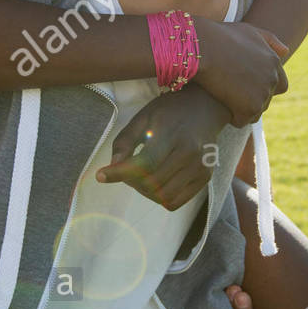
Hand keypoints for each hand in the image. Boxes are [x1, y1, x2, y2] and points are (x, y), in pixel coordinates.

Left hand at [96, 84, 232, 209]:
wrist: (207, 106)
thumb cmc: (170, 110)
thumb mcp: (143, 117)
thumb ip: (125, 141)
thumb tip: (113, 166)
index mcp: (173, 134)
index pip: (144, 164)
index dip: (120, 173)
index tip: (101, 176)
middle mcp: (190, 154)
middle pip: (151, 183)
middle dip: (131, 181)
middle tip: (127, 170)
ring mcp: (200, 168)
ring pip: (162, 197)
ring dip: (144, 191)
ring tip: (142, 176)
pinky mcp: (205, 178)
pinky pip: (175, 202)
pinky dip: (160, 197)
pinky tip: (157, 181)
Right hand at [193, 19, 289, 126]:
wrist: (203, 47)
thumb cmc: (221, 36)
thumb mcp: (249, 31)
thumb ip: (269, 40)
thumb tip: (286, 51)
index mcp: (274, 62)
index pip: (280, 85)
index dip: (263, 87)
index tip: (247, 86)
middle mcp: (272, 78)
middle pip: (266, 100)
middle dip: (252, 99)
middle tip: (231, 93)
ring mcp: (263, 93)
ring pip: (255, 112)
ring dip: (242, 110)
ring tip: (225, 100)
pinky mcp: (250, 107)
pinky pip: (242, 120)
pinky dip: (232, 118)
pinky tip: (220, 107)